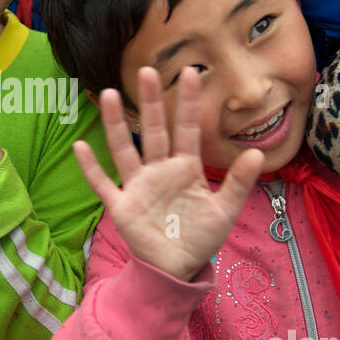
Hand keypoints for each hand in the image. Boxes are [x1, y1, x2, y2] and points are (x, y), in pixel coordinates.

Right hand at [73, 67, 263, 282]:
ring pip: (124, 149)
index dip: (188, 103)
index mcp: (186, 168)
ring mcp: (138, 186)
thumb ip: (238, 182)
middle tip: (146, 71)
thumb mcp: (224, 211)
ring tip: (107, 94)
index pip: (187, 129)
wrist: (177, 269)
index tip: (190, 72)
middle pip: (154, 130)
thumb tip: (257, 153)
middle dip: (151, 102)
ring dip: (116, 124)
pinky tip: (81, 147)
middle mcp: (159, 170)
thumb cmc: (200, 237)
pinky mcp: (122, 206)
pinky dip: (91, 168)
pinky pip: (103, 184)